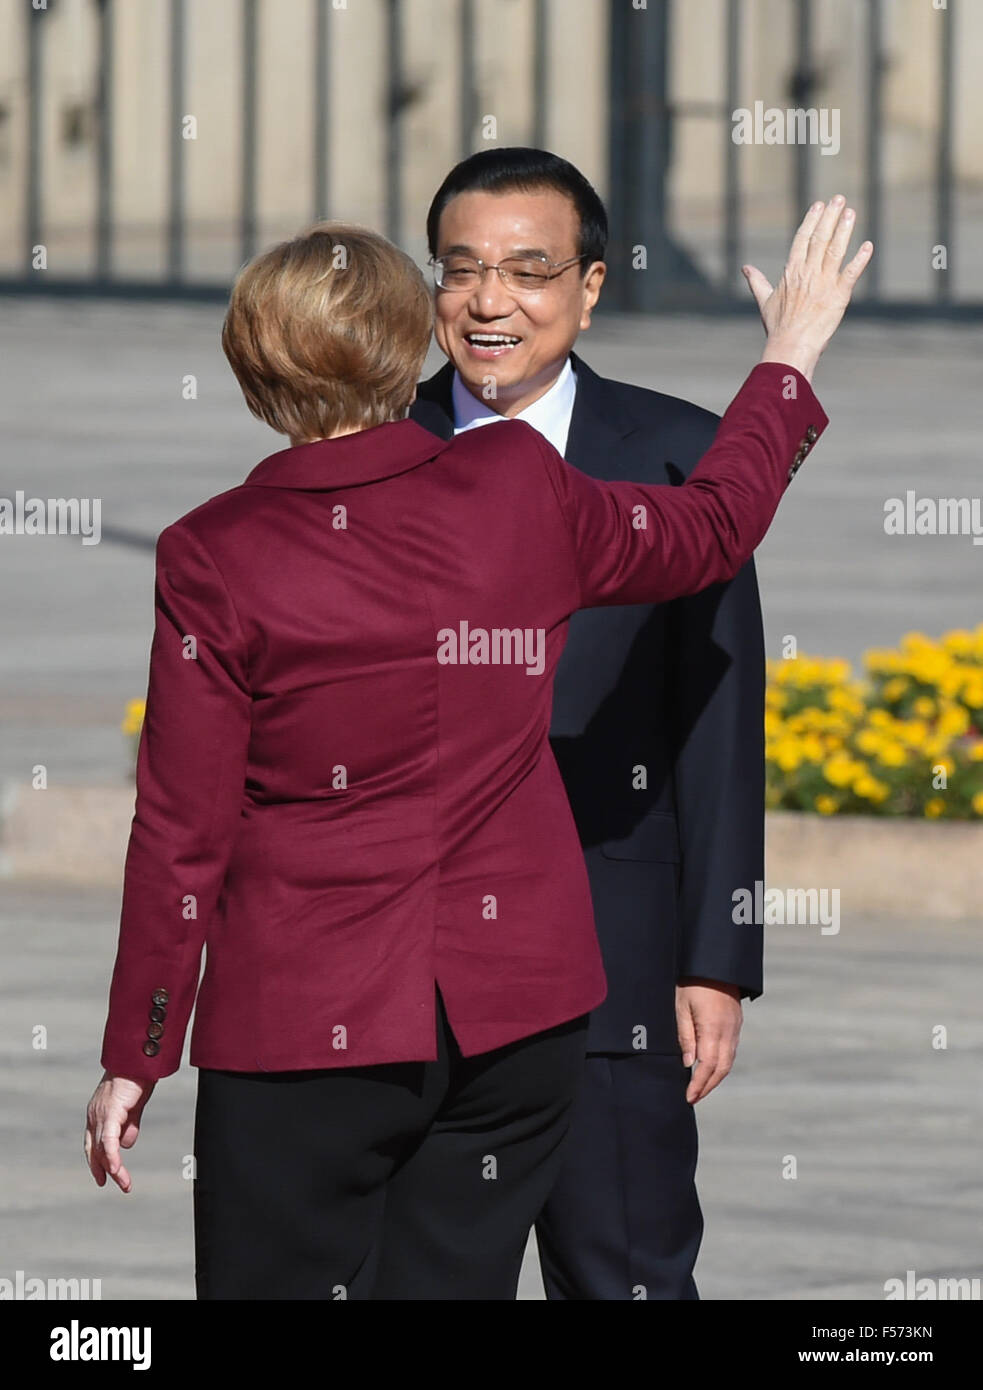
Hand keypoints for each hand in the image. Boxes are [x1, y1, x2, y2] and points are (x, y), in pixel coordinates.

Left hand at [84, 1072, 155, 1192]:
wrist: (138, 1059)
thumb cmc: (137, 1076)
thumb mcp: (134, 1106)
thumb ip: (130, 1125)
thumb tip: (127, 1145)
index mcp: (97, 1113)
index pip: (92, 1142)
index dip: (96, 1160)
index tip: (103, 1175)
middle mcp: (94, 1115)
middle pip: (94, 1149)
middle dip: (102, 1169)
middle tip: (111, 1184)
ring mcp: (100, 1114)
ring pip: (102, 1149)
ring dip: (113, 1169)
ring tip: (124, 1184)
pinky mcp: (110, 1113)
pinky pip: (109, 1142)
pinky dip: (112, 1158)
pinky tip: (117, 1171)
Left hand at [675, 979, 742, 1103]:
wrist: (715, 962)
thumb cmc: (692, 982)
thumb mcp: (681, 1007)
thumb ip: (686, 1036)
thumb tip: (689, 1064)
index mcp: (713, 1029)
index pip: (708, 1066)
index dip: (699, 1085)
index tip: (689, 1097)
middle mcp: (728, 1031)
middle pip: (722, 1068)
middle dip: (708, 1086)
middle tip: (693, 1097)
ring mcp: (735, 1027)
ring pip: (729, 1061)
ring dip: (716, 1077)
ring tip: (700, 1087)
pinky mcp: (736, 1023)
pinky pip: (731, 1049)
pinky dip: (721, 1064)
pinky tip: (711, 1067)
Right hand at [745, 195, 872, 382]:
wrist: (789, 347)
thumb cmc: (777, 328)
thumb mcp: (765, 301)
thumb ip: (757, 281)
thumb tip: (745, 268)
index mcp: (791, 272)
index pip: (802, 239)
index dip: (812, 221)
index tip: (819, 205)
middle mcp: (808, 273)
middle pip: (820, 238)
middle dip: (830, 217)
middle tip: (839, 199)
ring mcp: (824, 283)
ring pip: (835, 250)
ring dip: (844, 230)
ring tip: (851, 212)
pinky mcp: (839, 296)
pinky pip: (851, 273)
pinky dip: (860, 260)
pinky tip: (868, 246)